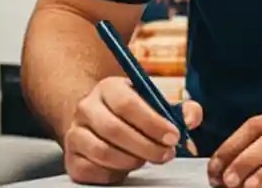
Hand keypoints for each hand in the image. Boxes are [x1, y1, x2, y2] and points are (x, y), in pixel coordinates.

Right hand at [63, 76, 203, 184]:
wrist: (99, 124)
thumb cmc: (135, 114)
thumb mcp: (157, 104)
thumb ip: (181, 109)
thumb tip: (191, 119)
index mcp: (109, 88)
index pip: (128, 104)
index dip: (153, 123)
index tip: (174, 137)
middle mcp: (86, 108)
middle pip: (115, 129)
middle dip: (146, 146)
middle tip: (166, 154)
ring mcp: (74, 134)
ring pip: (103, 152)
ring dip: (131, 160)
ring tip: (146, 159)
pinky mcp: (70, 158)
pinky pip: (92, 171)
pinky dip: (114, 173)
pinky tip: (126, 167)